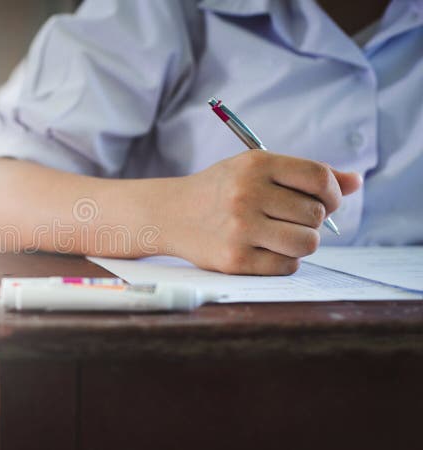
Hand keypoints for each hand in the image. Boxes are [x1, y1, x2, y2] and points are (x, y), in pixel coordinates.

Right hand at [173, 150, 361, 274]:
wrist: (169, 214)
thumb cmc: (220, 190)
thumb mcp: (255, 169)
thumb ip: (304, 175)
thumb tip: (355, 182)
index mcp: (255, 165)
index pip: (319, 178)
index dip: (334, 192)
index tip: (327, 201)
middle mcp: (246, 194)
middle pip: (316, 214)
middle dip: (312, 220)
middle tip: (291, 219)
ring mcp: (239, 228)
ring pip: (307, 242)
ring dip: (303, 242)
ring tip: (283, 236)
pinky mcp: (234, 259)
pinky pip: (287, 266)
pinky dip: (285, 260)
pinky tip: (265, 250)